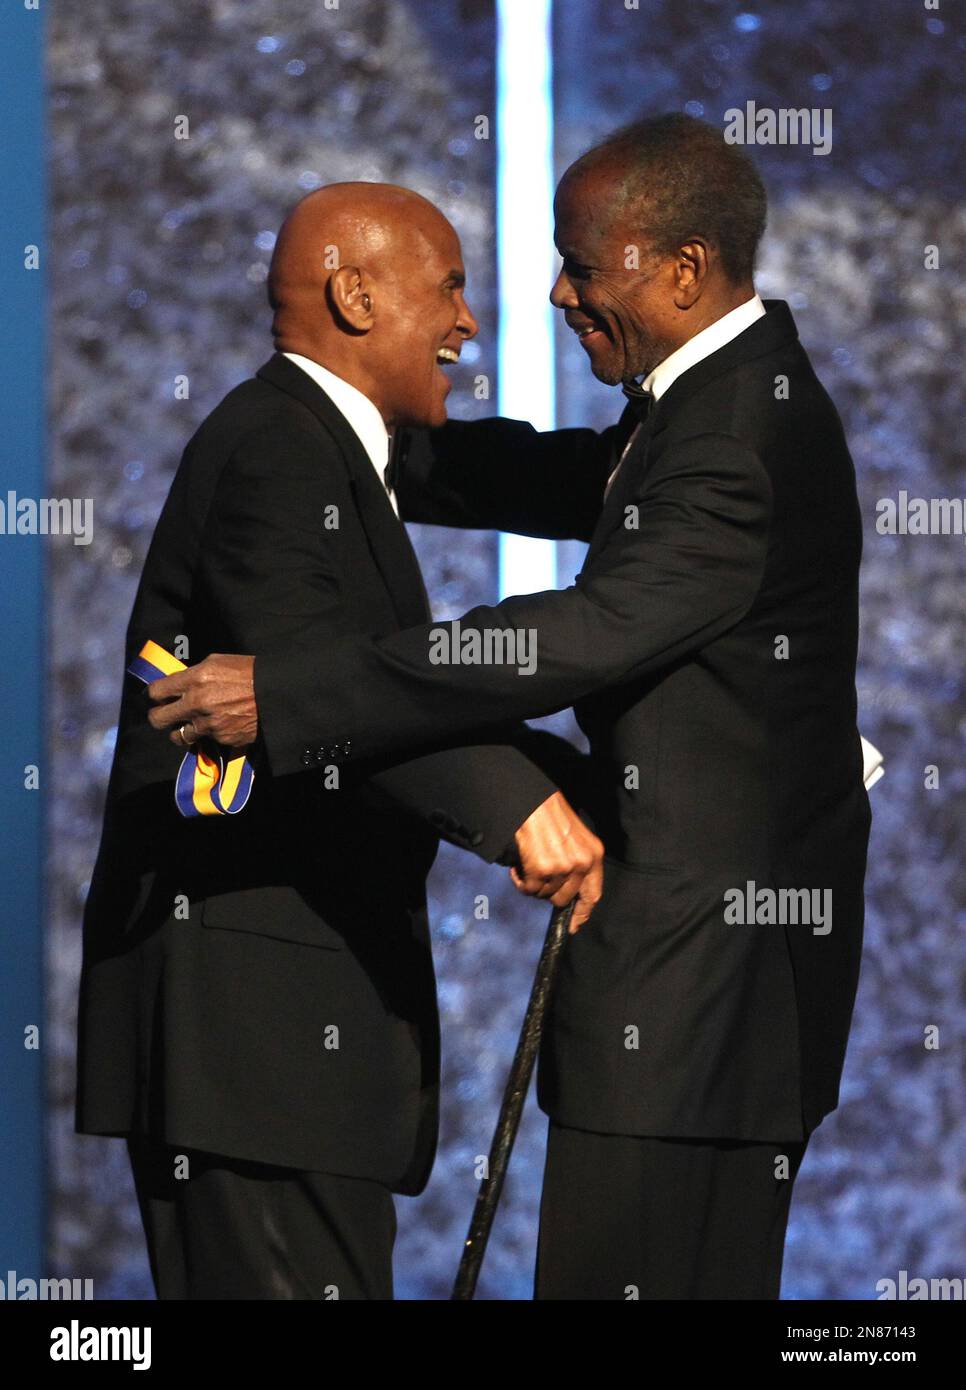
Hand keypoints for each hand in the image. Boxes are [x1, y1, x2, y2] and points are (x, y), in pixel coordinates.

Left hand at [147, 653, 257, 748]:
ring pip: (179, 736)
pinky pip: (206, 739)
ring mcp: (208, 724)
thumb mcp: (218, 662)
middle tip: (164, 714)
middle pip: (158, 719)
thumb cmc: (248, 672)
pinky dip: (209, 734)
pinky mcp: (221, 739)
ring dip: (182, 730)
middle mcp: (197, 703)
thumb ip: (193, 673)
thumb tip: (177, 682)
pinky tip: (220, 724)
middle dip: (158, 716)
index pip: (156, 692)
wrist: (276, 693)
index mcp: (195, 679)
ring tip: (190, 724)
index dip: (153, 695)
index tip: (156, 697)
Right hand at [510, 791, 603, 931]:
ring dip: (533, 884)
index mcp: (593, 855)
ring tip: (528, 863)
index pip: (592, 895)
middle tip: (538, 876)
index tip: (573, 925)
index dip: (582, 913)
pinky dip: (519, 880)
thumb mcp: (576, 836)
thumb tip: (568, 890)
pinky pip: (528, 889)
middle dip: (549, 892)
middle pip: (563, 899)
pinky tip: (519, 866)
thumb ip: (578, 861)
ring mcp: (561, 868)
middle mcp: (581, 864)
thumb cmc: (550, 814)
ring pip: (543, 894)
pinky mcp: (541, 870)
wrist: (530, 801)